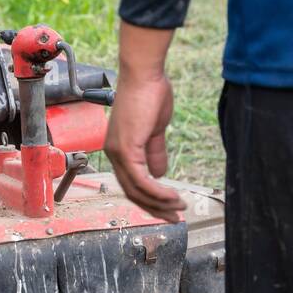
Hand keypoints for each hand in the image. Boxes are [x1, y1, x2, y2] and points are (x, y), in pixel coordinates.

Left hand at [104, 23, 185, 221]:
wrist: (144, 75)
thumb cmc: (149, 94)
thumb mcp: (154, 130)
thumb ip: (155, 152)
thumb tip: (160, 174)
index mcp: (119, 149)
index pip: (132, 183)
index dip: (150, 199)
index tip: (168, 208)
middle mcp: (114, 154)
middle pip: (132, 192)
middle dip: (154, 208)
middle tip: (174, 218)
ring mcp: (118, 152)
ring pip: (137, 190)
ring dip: (159, 203)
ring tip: (178, 208)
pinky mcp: (126, 149)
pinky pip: (142, 181)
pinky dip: (157, 192)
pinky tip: (171, 197)